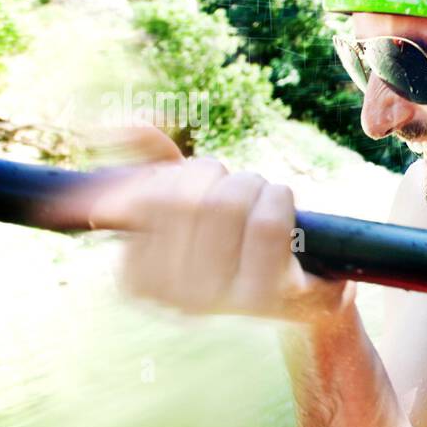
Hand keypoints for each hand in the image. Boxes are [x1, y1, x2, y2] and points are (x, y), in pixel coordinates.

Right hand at [56, 129, 351, 322]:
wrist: (297, 290)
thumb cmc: (231, 242)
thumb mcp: (182, 203)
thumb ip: (146, 162)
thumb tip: (129, 124)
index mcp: (137, 279)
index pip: (149, 199)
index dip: (181, 176)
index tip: (202, 188)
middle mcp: (171, 299)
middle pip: (188, 200)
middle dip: (218, 176)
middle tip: (236, 187)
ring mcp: (219, 303)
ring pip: (227, 204)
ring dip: (251, 184)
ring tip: (258, 196)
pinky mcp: (268, 298)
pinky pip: (267, 223)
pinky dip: (278, 198)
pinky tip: (280, 206)